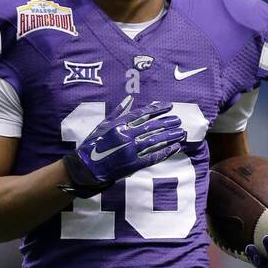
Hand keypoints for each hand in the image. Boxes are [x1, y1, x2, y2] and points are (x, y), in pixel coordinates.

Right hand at [62, 96, 186, 192]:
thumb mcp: (103, 125)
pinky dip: (165, 152)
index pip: (143, 114)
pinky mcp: (134, 164)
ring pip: (155, 141)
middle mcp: (127, 136)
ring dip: (170, 136)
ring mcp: (131, 151)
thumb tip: (129, 99)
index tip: (169, 106)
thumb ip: (117, 112)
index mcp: (119, 124)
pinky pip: (153, 157)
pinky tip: (175, 148)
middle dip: (167, 123)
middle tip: (179, 120)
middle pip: (152, 127)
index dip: (158, 109)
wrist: (86, 168)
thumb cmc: (93, 145)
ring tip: (181, 132)